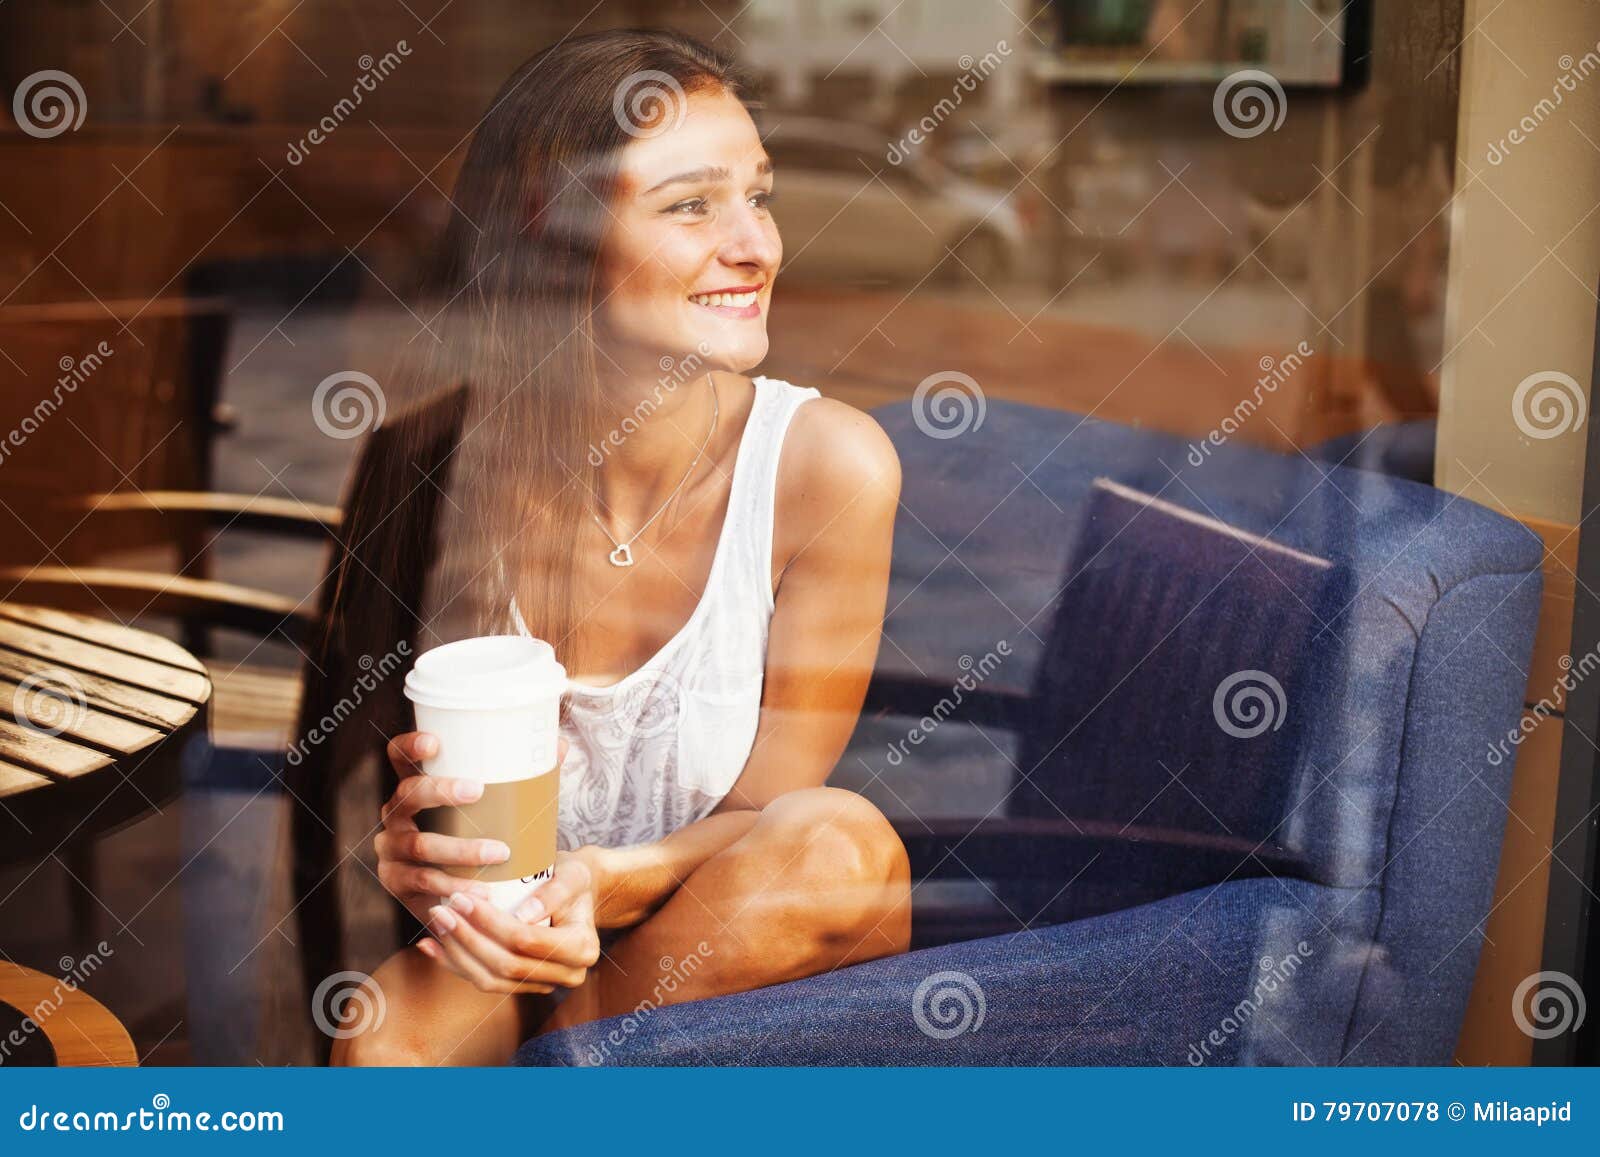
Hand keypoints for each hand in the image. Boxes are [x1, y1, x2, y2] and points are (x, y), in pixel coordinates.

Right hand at [374, 731, 568, 928]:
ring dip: (460, 849)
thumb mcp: (490, 807)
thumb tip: (560, 746)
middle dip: (441, 791)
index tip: (434, 743)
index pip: (399, 756)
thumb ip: (521, 778)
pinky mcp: (396, 882)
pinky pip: (423, 881)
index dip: (410, 746)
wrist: (453, 891)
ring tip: (499, 853)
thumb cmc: (473, 834)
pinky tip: (479, 890)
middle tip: (479, 790)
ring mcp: (392, 848)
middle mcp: (396, 814)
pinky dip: (453, 885)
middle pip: (408, 795)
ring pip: (420, 844)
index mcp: (415, 787)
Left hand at [415, 851, 601, 994]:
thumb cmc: (573, 878)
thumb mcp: (571, 875)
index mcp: (582, 948)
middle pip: (507, 965)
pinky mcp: (523, 985)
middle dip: (468, 938)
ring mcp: (543, 984)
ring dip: (457, 954)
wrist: (576, 894)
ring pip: (491, 980)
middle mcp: (567, 975)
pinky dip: (455, 964)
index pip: (527, 941)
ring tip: (436, 924)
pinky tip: (431, 946)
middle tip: (441, 910)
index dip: (491, 923)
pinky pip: (485, 981)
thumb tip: (524, 915)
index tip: (463, 898)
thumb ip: (553, 894)